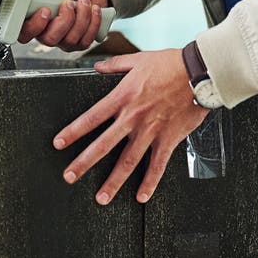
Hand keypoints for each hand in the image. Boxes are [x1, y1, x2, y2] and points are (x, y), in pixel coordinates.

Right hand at [2, 0, 108, 49]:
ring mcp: (63, 39)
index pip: (24, 35)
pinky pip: (85, 41)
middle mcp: (46, 32)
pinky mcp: (80, 41)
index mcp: (32, 18)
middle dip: (64, 19)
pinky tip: (93, 9)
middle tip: (68, 2)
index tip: (45, 10)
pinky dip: (92, 22)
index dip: (34, 26)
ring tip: (83, 1)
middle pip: (50, 39)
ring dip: (81, 17)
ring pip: (70, 40)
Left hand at [52, 49, 207, 203]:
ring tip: (101, 198)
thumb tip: (97, 66)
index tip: (59, 143)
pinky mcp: (169, 139)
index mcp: (123, 97)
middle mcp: (133, 117)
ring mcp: (151, 131)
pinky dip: (149, 183)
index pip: (91, 117)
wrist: (198, 72)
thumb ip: (115, 64)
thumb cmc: (170, 64)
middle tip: (69, 177)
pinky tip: (141, 196)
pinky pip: (157, 165)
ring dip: (113, 182)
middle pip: (103, 144)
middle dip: (84, 162)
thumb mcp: (138, 59)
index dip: (73, 132)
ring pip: (128, 161)